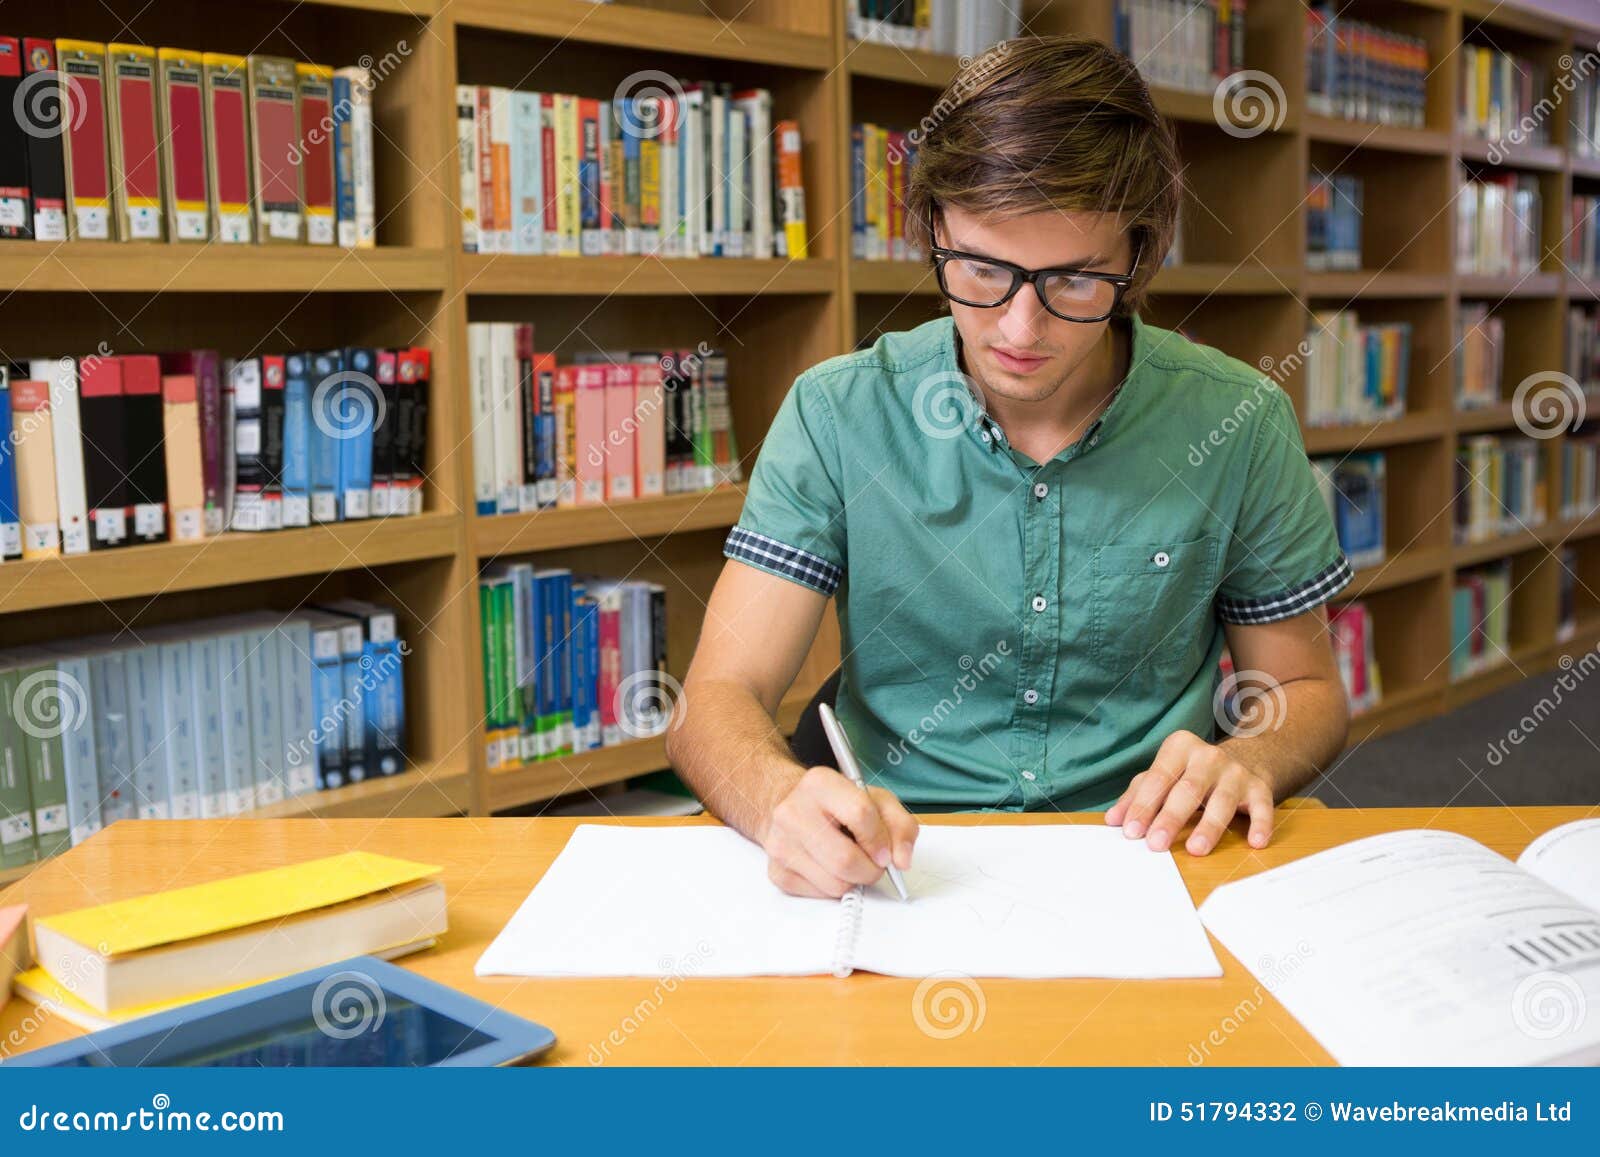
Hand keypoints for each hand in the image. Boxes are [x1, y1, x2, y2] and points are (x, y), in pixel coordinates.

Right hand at [760, 766, 917, 897]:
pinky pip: (819, 894)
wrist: (791, 807)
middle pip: (845, 859)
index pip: (860, 814)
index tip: (885, 851)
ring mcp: (780, 843)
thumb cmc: (838, 805)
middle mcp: (793, 811)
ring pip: (835, 883)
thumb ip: (900, 826)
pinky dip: (834, 887)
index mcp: (820, 784)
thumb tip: (902, 860)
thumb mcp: (876, 801)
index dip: (880, 840)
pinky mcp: (777, 870)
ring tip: (850, 861)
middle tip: (873, 864)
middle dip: (870, 870)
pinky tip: (830, 867)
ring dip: (853, 881)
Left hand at [1105, 729, 1274, 854]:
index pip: (1157, 779)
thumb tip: (1114, 820)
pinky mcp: (1260, 788)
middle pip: (1188, 789)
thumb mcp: (1163, 775)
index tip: (1131, 831)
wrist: (1245, 758)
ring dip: (1209, 826)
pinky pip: (1263, 807)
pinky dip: (1260, 824)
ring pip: (1222, 800)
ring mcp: (1236, 772)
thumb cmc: (1191, 772)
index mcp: (1179, 748)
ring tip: (1195, 849)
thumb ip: (1137, 795)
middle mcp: (1208, 757)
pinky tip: (1255, 842)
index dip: (1143, 806)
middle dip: (1171, 818)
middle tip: (1156, 844)